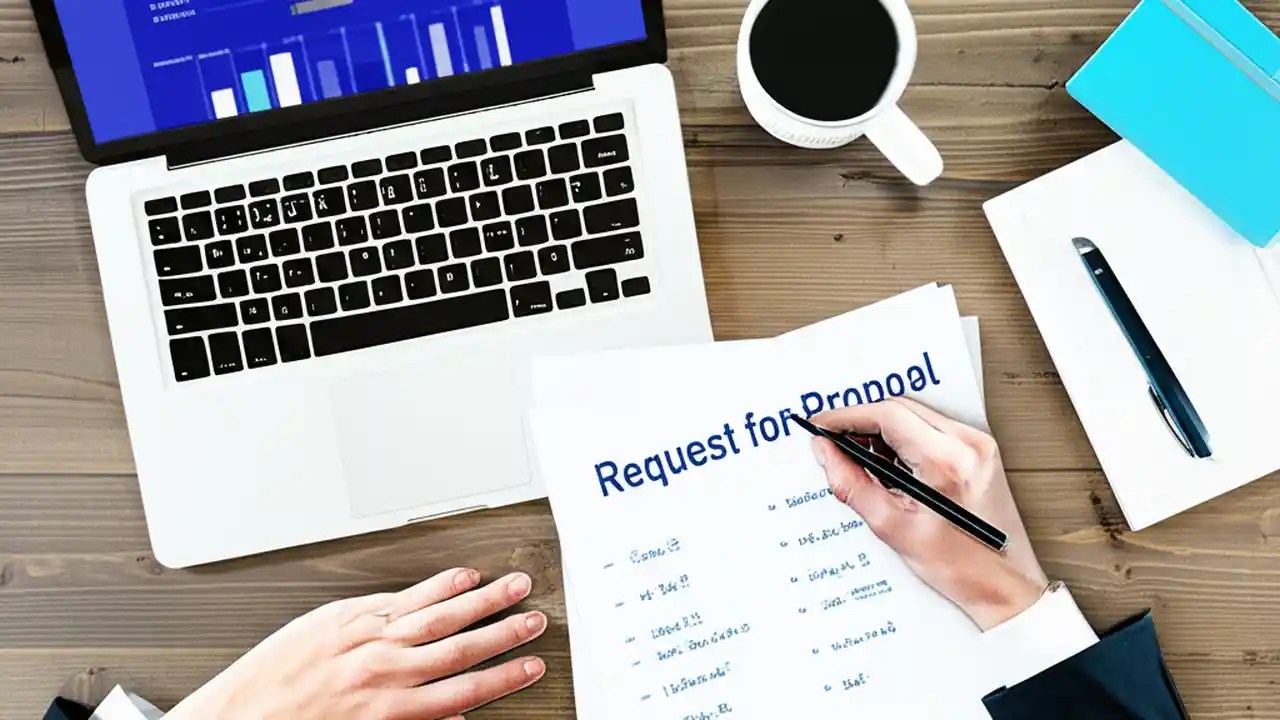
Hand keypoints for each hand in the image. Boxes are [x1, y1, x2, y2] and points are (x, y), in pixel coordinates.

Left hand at [166, 569, 546, 719]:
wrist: (236, 719)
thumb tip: (449, 716)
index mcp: (390, 712)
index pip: (464, 692)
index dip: (503, 678)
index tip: (529, 667)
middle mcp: (384, 673)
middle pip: (460, 648)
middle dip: (503, 633)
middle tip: (535, 619)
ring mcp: (367, 640)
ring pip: (438, 616)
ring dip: (481, 601)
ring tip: (512, 587)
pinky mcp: (346, 617)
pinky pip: (401, 598)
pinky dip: (434, 586)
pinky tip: (459, 577)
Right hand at [811, 398, 1048, 629]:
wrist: (1005, 587)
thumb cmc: (961, 567)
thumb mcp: (893, 528)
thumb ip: (852, 484)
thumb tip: (827, 454)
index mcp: (947, 462)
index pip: (886, 415)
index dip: (846, 417)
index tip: (822, 427)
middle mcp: (968, 445)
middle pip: (900, 408)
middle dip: (862, 421)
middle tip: (835, 443)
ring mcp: (979, 446)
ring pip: (915, 416)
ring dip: (883, 430)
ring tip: (863, 461)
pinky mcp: (981, 452)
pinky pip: (932, 429)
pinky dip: (905, 439)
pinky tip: (892, 466)